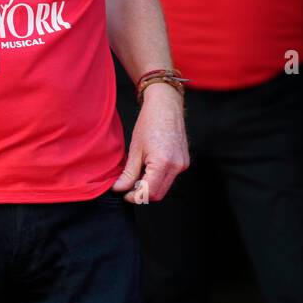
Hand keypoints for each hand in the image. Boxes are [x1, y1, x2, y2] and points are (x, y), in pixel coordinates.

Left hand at [111, 83, 187, 203]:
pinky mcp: (184, 161)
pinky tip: (147, 169)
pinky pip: (170, 177)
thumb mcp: (135, 149)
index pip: (149, 192)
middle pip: (158, 194)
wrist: (166, 106)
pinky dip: (158, 179)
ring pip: (165, 187)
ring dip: (150, 187)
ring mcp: (183, 164)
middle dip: (142, 194)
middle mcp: (177, 166)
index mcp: (163, 162)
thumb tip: (119, 189)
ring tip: (137, 176)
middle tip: (127, 188)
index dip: (135, 197)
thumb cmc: (149, 122)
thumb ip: (128, 173)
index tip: (124, 194)